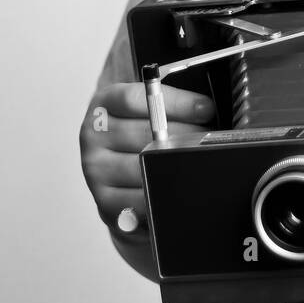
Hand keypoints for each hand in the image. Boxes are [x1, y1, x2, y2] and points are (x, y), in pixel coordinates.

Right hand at [79, 80, 214, 235]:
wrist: (115, 168)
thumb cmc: (139, 131)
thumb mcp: (146, 108)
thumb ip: (167, 103)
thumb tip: (206, 109)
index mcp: (104, 104)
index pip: (137, 99)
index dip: (177, 103)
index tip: (207, 109)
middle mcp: (93, 136)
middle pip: (145, 135)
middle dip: (186, 138)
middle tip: (211, 141)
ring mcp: (96, 171)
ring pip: (144, 168)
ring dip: (177, 168)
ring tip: (201, 164)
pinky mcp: (105, 203)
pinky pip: (142, 201)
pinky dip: (164, 197)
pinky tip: (180, 191)